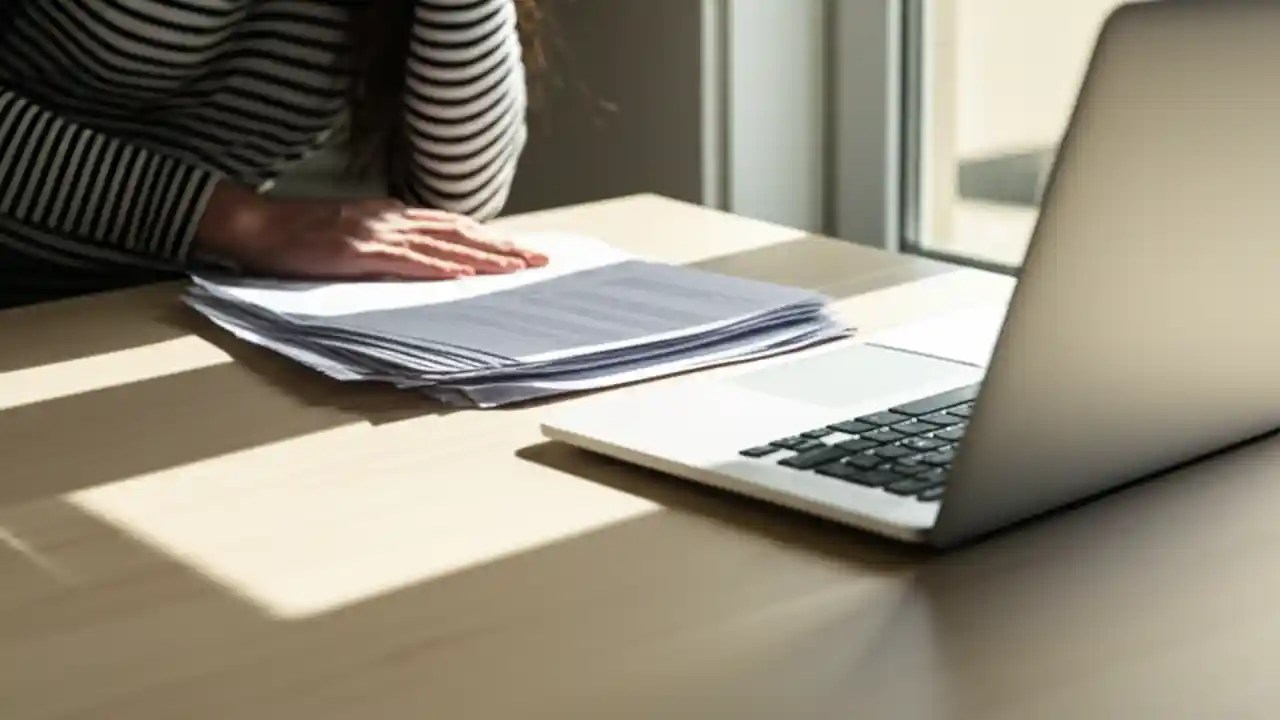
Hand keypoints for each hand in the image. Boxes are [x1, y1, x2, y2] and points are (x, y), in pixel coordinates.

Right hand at [195, 182, 547, 279]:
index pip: (453, 225)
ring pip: (444, 244)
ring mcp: (377, 233)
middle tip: (540, 259)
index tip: (522, 249)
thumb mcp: (353, 234)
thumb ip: (388, 244)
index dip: (491, 237)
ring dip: (484, 256)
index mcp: (392, 215)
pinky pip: (407, 260)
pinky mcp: (358, 251)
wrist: (257, 226)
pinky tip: (464, 274)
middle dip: (503, 246)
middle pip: (460, 231)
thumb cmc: (300, 235)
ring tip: (517, 269)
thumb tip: (423, 259)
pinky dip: (440, 267)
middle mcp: (392, 219)